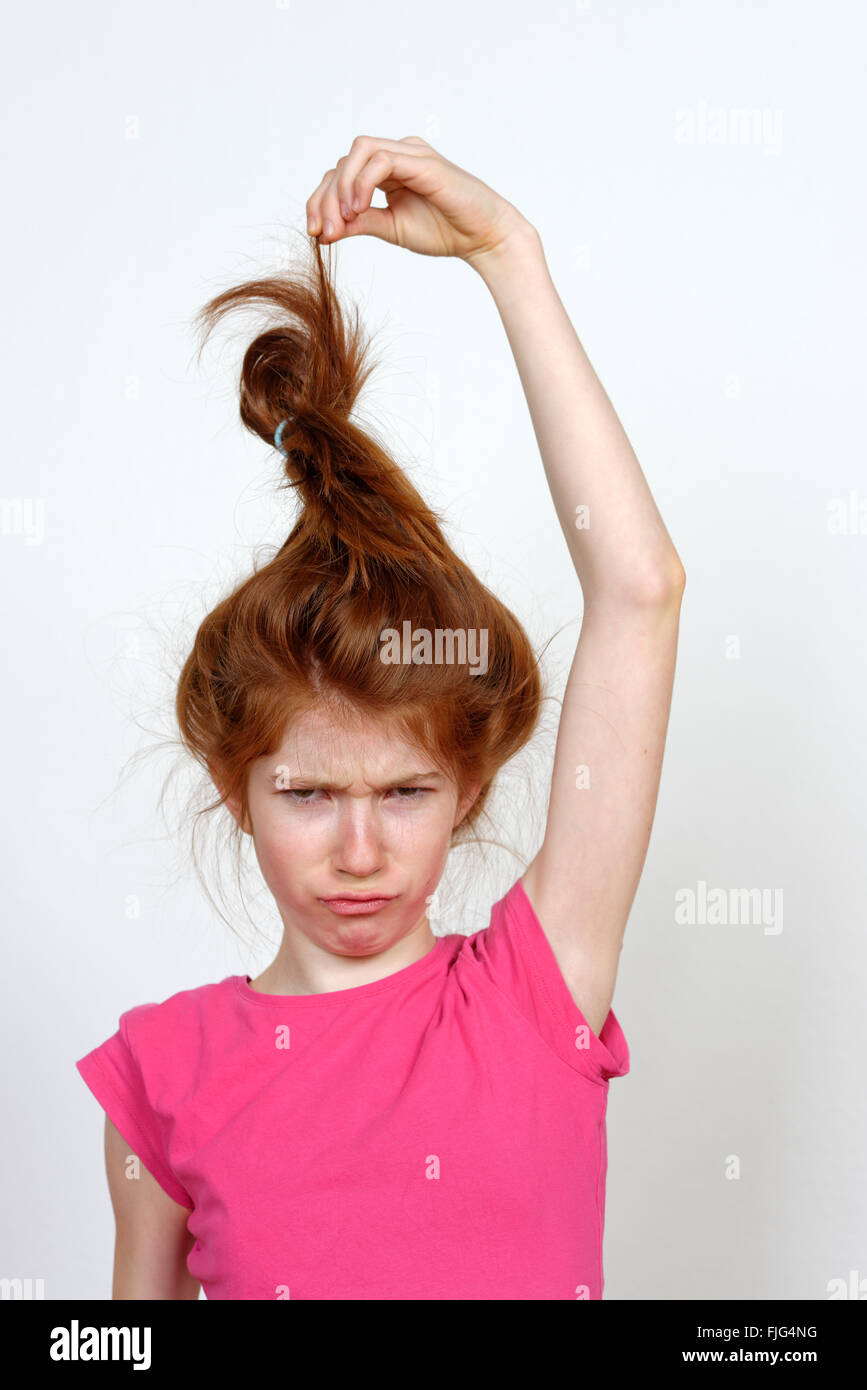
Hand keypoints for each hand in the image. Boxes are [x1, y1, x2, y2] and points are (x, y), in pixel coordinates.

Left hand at [305, 134, 532, 268]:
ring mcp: (409, 153)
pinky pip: (381, 159)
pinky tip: (359, 209)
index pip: (341, 175)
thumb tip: (325, 230)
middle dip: (325, 197)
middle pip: (343, 162)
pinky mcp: (421, 160)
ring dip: (342, 187)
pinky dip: (363, 183)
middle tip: (323, 231)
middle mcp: (396, 155)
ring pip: (358, 151)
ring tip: (343, 220)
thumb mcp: (391, 229)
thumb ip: (361, 223)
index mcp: (388, 171)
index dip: (321, 201)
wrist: (483, 237)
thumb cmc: (445, 231)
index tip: (315, 233)